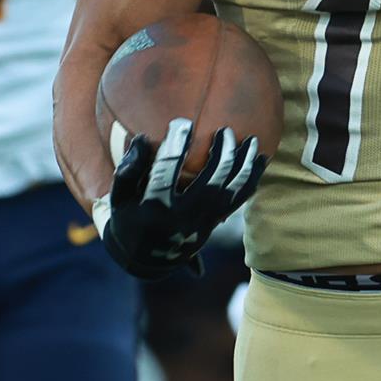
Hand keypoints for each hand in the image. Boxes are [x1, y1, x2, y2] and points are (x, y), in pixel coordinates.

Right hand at [96, 118, 264, 280]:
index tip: (183, 122)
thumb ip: (128, 169)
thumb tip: (144, 139)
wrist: (144, 258)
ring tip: (251, 140)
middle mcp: (182, 218)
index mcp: (155, 208)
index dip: (176, 147)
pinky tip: (261, 159)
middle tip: (225, 130)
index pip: (166, 173)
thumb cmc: (128, 218)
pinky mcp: (213, 224)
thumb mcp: (119, 198)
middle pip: (209, 183)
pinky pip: (238, 201)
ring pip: (230, 193)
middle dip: (222, 155)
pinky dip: (252, 179)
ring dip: (244, 165)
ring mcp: (201, 223)